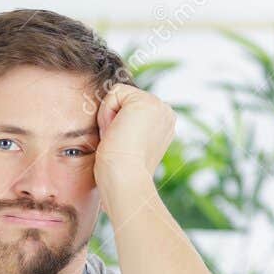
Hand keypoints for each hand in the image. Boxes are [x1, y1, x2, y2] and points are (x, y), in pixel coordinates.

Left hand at [93, 81, 175, 206]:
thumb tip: (115, 122)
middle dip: (114, 120)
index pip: (130, 109)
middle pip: (124, 100)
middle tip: (119, 144)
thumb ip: (130, 127)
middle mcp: (165, 113)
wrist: (125, 180)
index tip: (122, 146)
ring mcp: (158, 105)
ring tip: (118, 139)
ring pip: (119, 96)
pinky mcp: (144, 100)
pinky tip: (115, 131)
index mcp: (164, 124)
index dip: (119, 126)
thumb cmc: (120, 173)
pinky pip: (114, 92)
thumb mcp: (129, 144)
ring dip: (110, 118)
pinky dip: (107, 112)